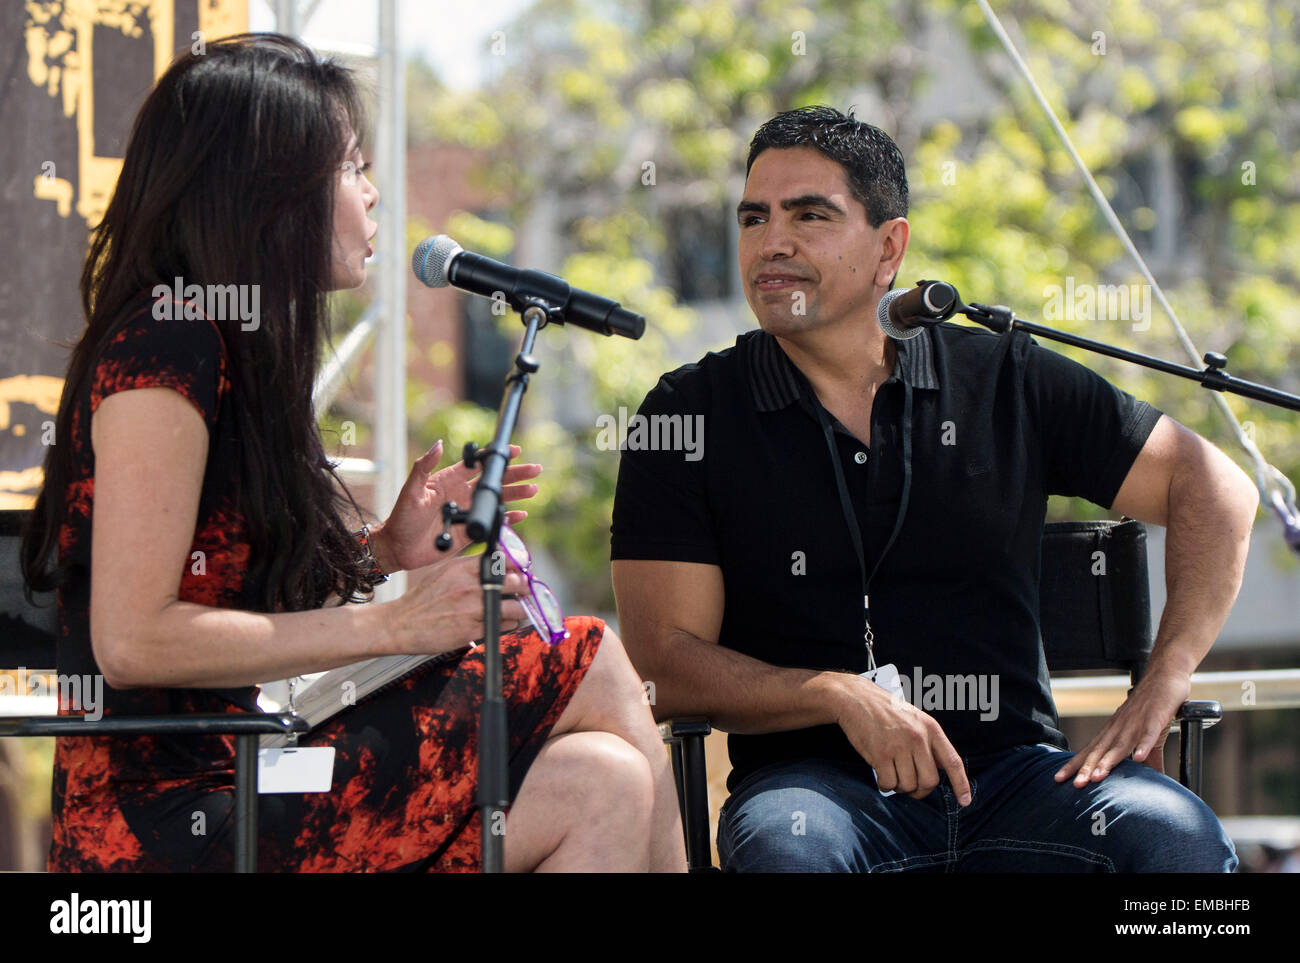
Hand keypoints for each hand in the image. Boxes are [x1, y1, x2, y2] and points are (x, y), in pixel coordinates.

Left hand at [372, 440, 541, 572]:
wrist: (398, 547)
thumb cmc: (401, 517)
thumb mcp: (411, 490)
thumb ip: (424, 467)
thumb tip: (438, 443)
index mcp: (449, 480)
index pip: (478, 464)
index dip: (496, 457)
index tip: (513, 450)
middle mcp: (462, 493)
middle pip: (494, 481)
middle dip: (515, 475)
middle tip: (535, 470)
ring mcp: (468, 512)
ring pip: (497, 500)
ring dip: (516, 494)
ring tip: (533, 490)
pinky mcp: (470, 532)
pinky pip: (492, 522)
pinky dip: (508, 519)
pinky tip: (521, 514)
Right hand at [383, 555, 530, 654]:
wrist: (399, 624)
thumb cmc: (423, 599)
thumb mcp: (445, 572)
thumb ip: (471, 568)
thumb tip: (498, 565)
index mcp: (463, 568)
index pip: (504, 560)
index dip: (518, 566)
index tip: (522, 572)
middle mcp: (470, 586)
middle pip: (517, 582)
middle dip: (524, 588)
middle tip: (524, 592)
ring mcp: (472, 608)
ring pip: (516, 607)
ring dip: (520, 609)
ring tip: (515, 610)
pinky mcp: (472, 629)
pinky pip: (504, 625)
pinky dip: (508, 624)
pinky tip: (501, 622)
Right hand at [831, 674, 971, 805]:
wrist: (856, 698)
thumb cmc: (885, 710)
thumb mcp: (915, 719)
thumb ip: (928, 742)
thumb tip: (941, 768)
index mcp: (931, 728)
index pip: (953, 762)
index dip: (961, 784)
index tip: (965, 802)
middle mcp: (918, 738)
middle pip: (930, 781)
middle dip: (920, 790)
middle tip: (909, 785)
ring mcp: (899, 746)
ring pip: (908, 785)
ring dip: (899, 786)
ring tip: (891, 773)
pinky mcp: (880, 754)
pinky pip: (889, 784)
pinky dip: (884, 784)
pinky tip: (880, 774)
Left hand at [1053, 665, 1189, 786]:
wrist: (1163, 677)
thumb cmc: (1151, 708)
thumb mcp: (1145, 737)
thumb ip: (1147, 759)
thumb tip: (1152, 781)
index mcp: (1113, 732)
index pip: (1090, 751)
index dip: (1075, 765)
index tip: (1059, 779)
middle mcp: (1119, 728)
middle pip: (1100, 751)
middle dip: (1086, 768)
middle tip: (1075, 785)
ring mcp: (1136, 723)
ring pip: (1120, 744)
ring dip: (1108, 761)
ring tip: (1097, 777)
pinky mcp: (1155, 718)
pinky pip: (1148, 734)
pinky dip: (1143, 745)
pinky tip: (1138, 758)